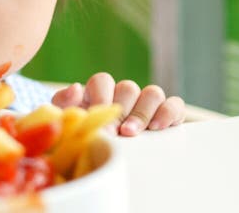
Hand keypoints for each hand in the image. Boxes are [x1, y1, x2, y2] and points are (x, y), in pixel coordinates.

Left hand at [51, 72, 184, 135]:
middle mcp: (123, 94)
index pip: (103, 81)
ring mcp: (145, 103)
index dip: (102, 98)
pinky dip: (169, 112)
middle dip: (123, 111)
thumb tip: (76, 88)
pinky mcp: (166, 115)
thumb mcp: (67, 121)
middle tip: (119, 133)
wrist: (97, 157)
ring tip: (133, 133)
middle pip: (128, 88)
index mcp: (98, 92)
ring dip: (143, 113)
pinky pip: (174, 104)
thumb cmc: (81, 138)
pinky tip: (158, 128)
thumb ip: (65, 104)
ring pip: (152, 93)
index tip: (100, 121)